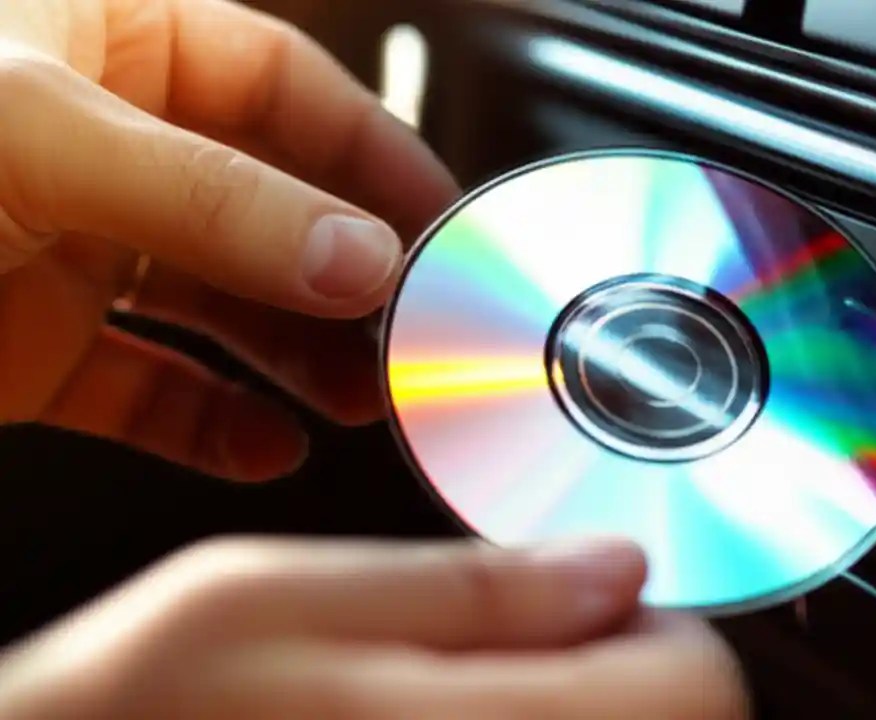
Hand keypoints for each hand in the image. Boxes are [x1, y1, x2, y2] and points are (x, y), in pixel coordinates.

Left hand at [0, 0, 457, 480]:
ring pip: (223, 309)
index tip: (439, 220)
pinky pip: (150, 392)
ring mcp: (70, 252)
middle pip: (270, 210)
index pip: (280, 83)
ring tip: (362, 400)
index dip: (370, 150)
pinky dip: (211, 427)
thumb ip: (209, 199)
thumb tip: (353, 254)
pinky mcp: (37, 351)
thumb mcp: (37, 136)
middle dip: (346, 278)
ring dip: (301, 361)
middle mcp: (101, 149)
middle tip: (410, 331)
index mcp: (103, 41)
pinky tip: (265, 445)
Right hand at [0, 537, 749, 718]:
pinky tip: (444, 716)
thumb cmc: (136, 713)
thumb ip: (462, 582)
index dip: (652, 616)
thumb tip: (611, 559)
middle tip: (515, 640)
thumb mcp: (271, 596)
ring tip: (464, 687)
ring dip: (577, 700)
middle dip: (615, 665)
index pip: (695, 680)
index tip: (583, 594)